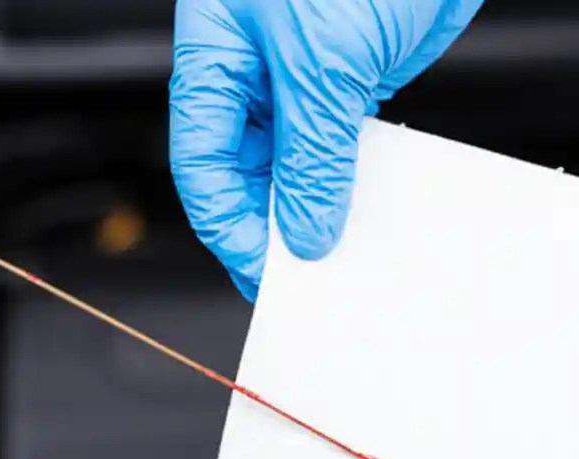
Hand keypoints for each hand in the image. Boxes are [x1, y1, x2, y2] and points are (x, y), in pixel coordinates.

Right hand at [169, 0, 482, 299]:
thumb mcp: (322, 63)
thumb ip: (312, 154)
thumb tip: (303, 229)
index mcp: (214, 59)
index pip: (204, 166)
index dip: (231, 226)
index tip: (267, 275)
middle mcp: (252, 73)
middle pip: (247, 173)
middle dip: (271, 225)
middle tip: (307, 278)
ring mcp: (304, 76)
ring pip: (298, 165)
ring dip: (319, 208)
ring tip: (344, 253)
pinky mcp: (353, 77)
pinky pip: (344, 145)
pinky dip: (357, 180)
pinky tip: (374, 210)